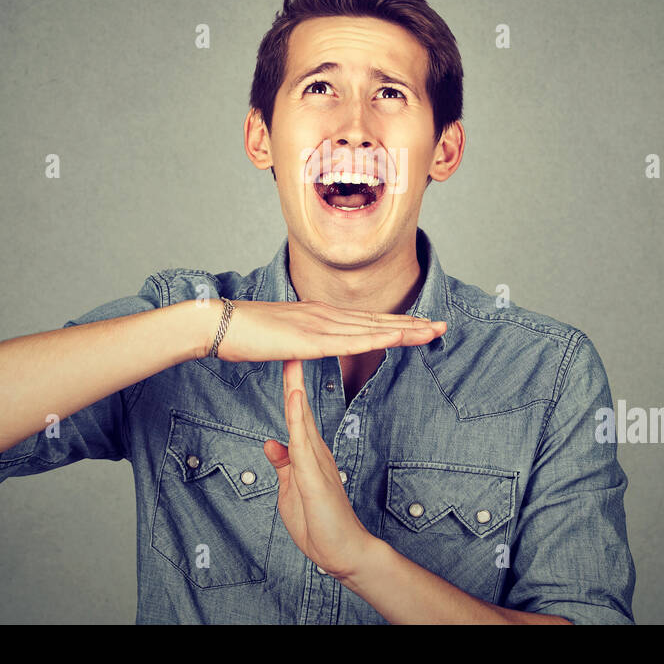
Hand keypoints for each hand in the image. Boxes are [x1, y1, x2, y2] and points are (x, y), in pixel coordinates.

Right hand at [202, 298, 444, 362]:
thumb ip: (300, 342)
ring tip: (432, 332)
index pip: (367, 320)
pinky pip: (350, 340)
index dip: (396, 323)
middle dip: (412, 324)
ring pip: (371, 328)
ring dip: (404, 330)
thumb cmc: (243, 333)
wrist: (220, 324)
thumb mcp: (281, 339)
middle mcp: (325, 315)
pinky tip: (397, 338)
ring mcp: (319, 325)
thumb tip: (308, 348)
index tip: (421, 326)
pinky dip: (377, 338)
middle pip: (377, 320)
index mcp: (319, 315)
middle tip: (443, 326)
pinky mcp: (309, 339)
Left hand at [262, 358, 376, 578]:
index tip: (282, 359)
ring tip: (291, 358)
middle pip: (299, 407)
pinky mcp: (314, 475)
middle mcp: (314, 450)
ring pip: (302, 417)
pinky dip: (297, 418)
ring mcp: (316, 461)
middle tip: (287, 343)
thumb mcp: (291, 490)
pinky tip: (296, 397)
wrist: (343, 551)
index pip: (295, 413)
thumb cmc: (319, 523)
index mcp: (308, 452)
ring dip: (295, 388)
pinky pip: (303, 442)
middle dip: (293, 376)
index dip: (288, 387)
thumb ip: (283, 465)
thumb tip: (271, 442)